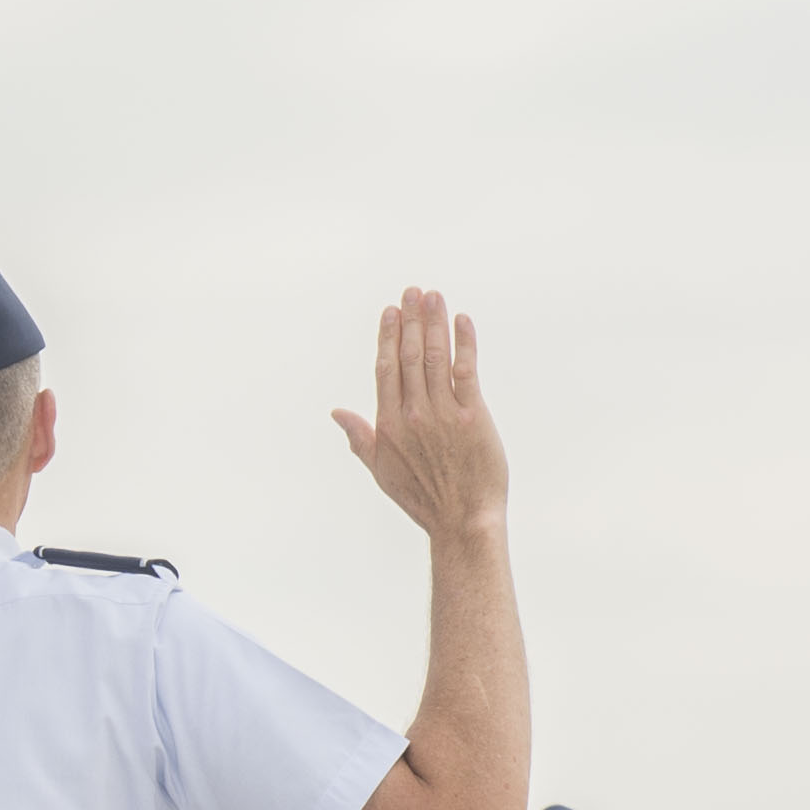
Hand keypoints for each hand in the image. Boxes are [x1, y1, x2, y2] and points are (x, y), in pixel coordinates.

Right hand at [332, 286, 507, 544]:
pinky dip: (464, 343)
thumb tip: (337, 413)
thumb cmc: (422, 499)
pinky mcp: (472, 414)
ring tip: (433, 296)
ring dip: (434, 323)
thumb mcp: (380, 471)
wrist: (463, 518)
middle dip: (410, 320)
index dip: (388, 337)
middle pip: (410, 356)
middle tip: (413, 292)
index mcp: (388, 424)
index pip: (386, 369)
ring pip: (436, 357)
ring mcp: (443, 412)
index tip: (390, 312)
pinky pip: (466, 370)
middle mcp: (413, 413)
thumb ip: (359, 437)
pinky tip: (462, 321)